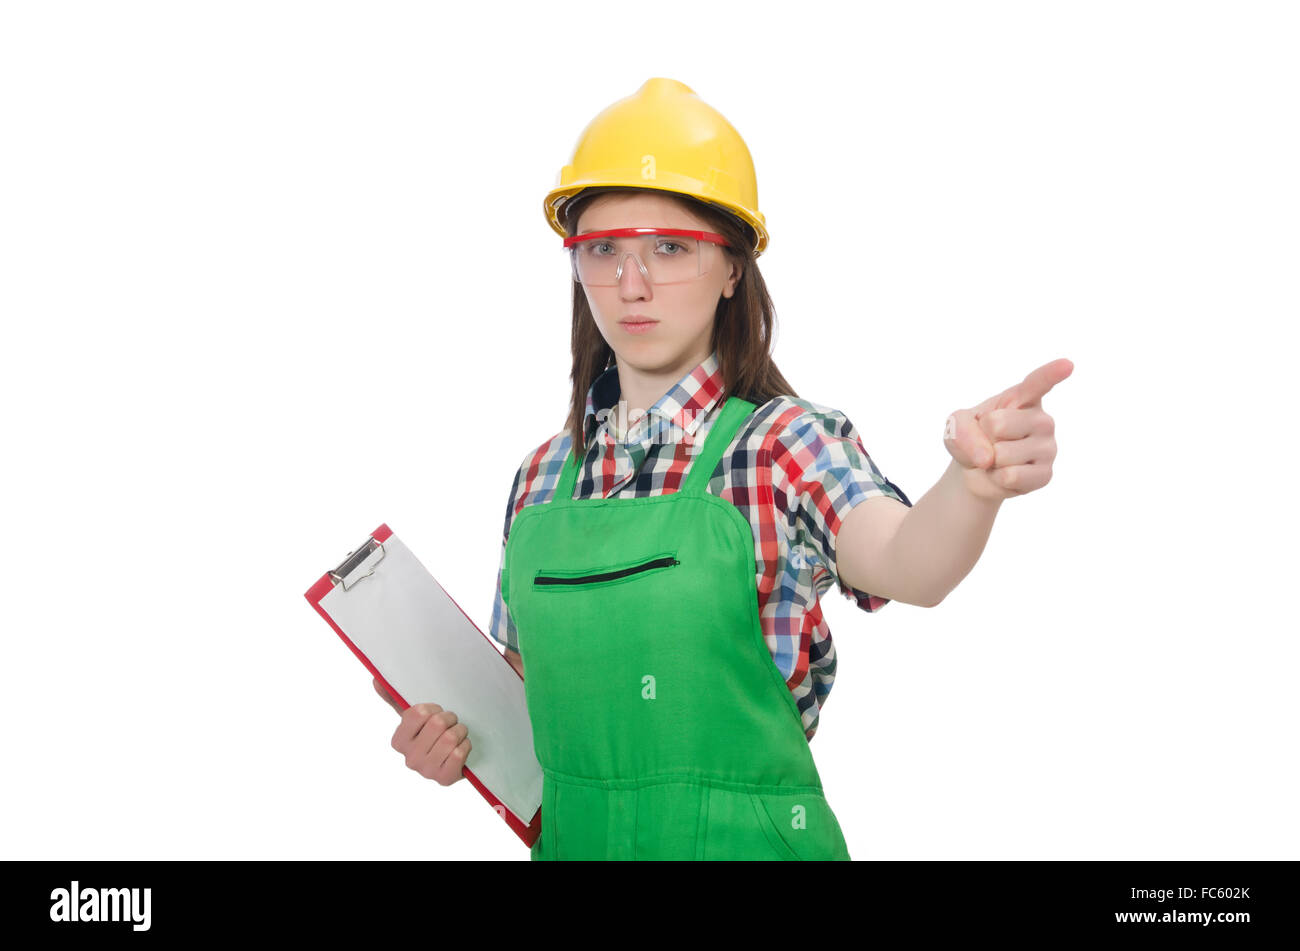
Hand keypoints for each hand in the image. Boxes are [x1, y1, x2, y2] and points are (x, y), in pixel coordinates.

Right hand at [374, 678, 470, 785]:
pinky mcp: (444, 779)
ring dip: (460, 732)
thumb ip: (395, 699)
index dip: (434, 708)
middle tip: (450, 724)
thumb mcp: (415, 718)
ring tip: (457, 735)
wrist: (452, 761)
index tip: (436, 713)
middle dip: (450, 719)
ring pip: (450, 738)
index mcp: (399, 742)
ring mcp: (426, 771)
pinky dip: (466, 745)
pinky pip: (459, 753)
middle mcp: (410, 759)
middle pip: (437, 724)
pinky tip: (461, 748)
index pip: (419, 713)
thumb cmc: (432, 735)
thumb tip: (377, 680)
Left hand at [944, 358, 1072, 500]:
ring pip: (1002, 454)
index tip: (1067, 364)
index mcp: (1024, 398)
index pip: (1038, 383)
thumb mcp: (956, 425)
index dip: (1051, 373)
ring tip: (997, 459)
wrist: (977, 471)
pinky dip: (996, 479)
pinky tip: (1003, 475)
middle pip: (998, 424)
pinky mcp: (1045, 474)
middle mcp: (1042, 420)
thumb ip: (962, 430)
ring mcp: (1048, 447)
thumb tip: (988, 458)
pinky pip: (1011, 477)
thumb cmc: (972, 438)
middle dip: (982, 437)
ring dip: (989, 461)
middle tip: (990, 441)